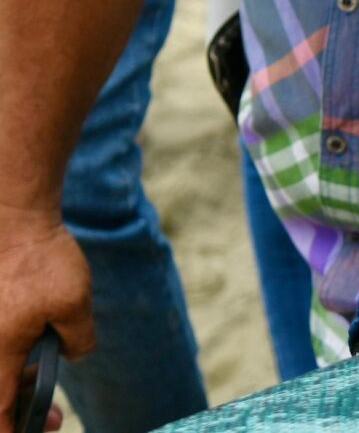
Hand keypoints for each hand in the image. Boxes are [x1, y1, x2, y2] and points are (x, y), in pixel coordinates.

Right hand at [0, 202, 91, 430]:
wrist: (12, 219)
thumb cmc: (41, 260)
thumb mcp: (75, 304)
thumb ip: (77, 341)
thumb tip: (70, 356)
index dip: (15, 431)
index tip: (39, 431)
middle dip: (22, 414)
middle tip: (55, 418)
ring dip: (16, 388)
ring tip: (42, 385)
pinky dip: (9, 362)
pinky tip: (32, 358)